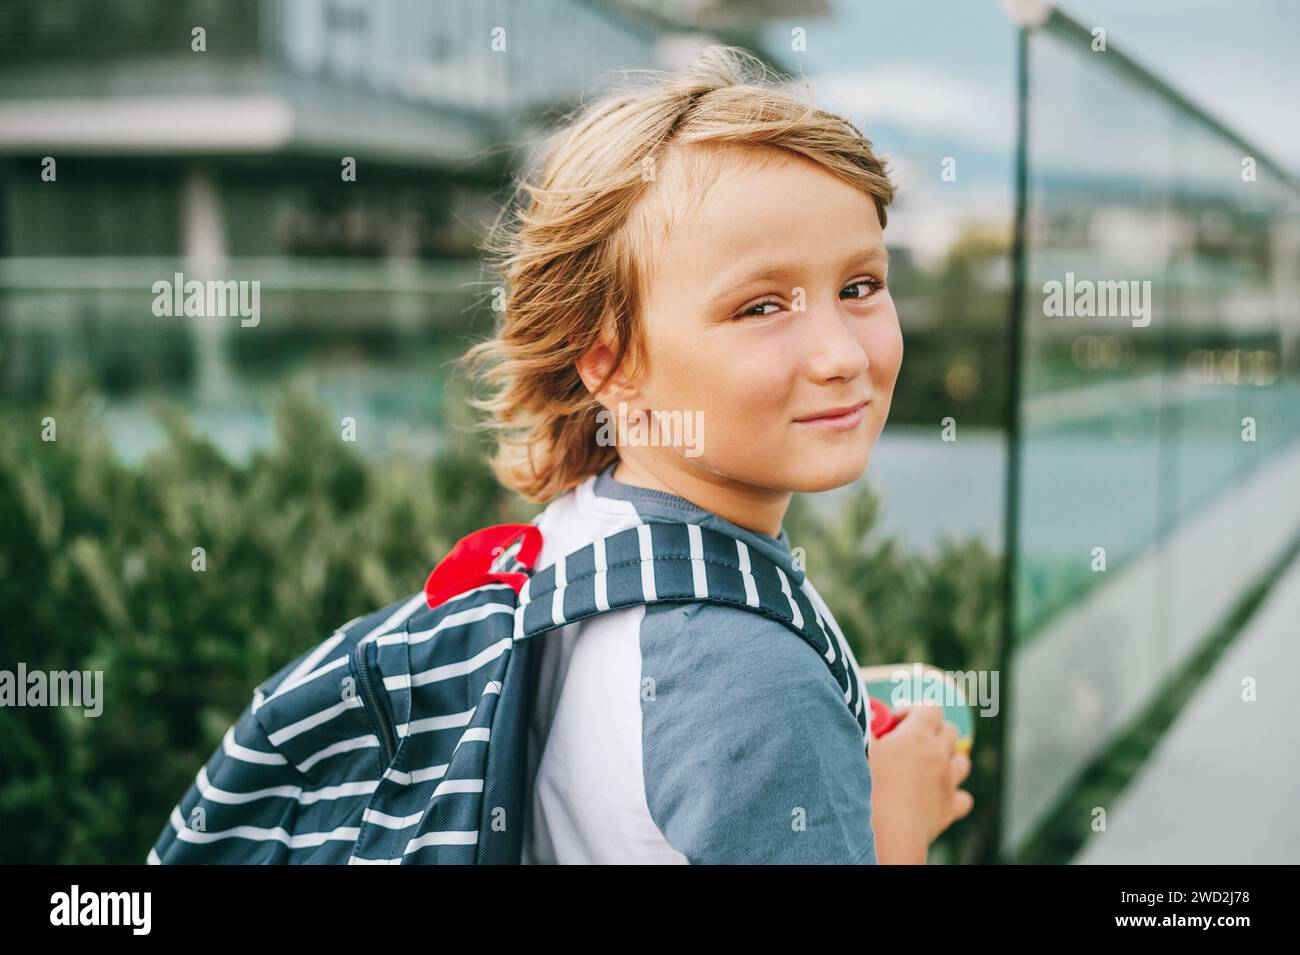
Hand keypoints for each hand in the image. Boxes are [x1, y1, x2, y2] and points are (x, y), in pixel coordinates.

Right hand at [867, 703, 972, 863]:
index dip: (914, 711)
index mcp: (917, 736)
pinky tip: (936, 797)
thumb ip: (867, 727)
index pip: (930, 708)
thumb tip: (871, 715)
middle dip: (933, 732)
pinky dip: (954, 795)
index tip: (895, 724)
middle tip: (909, 745)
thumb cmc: (867, 788)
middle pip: (950, 731)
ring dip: (948, 760)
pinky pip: (964, 797)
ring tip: (927, 768)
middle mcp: (938, 755)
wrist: (886, 833)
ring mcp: (948, 783)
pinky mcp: (950, 809)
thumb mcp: (861, 749)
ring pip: (962, 761)